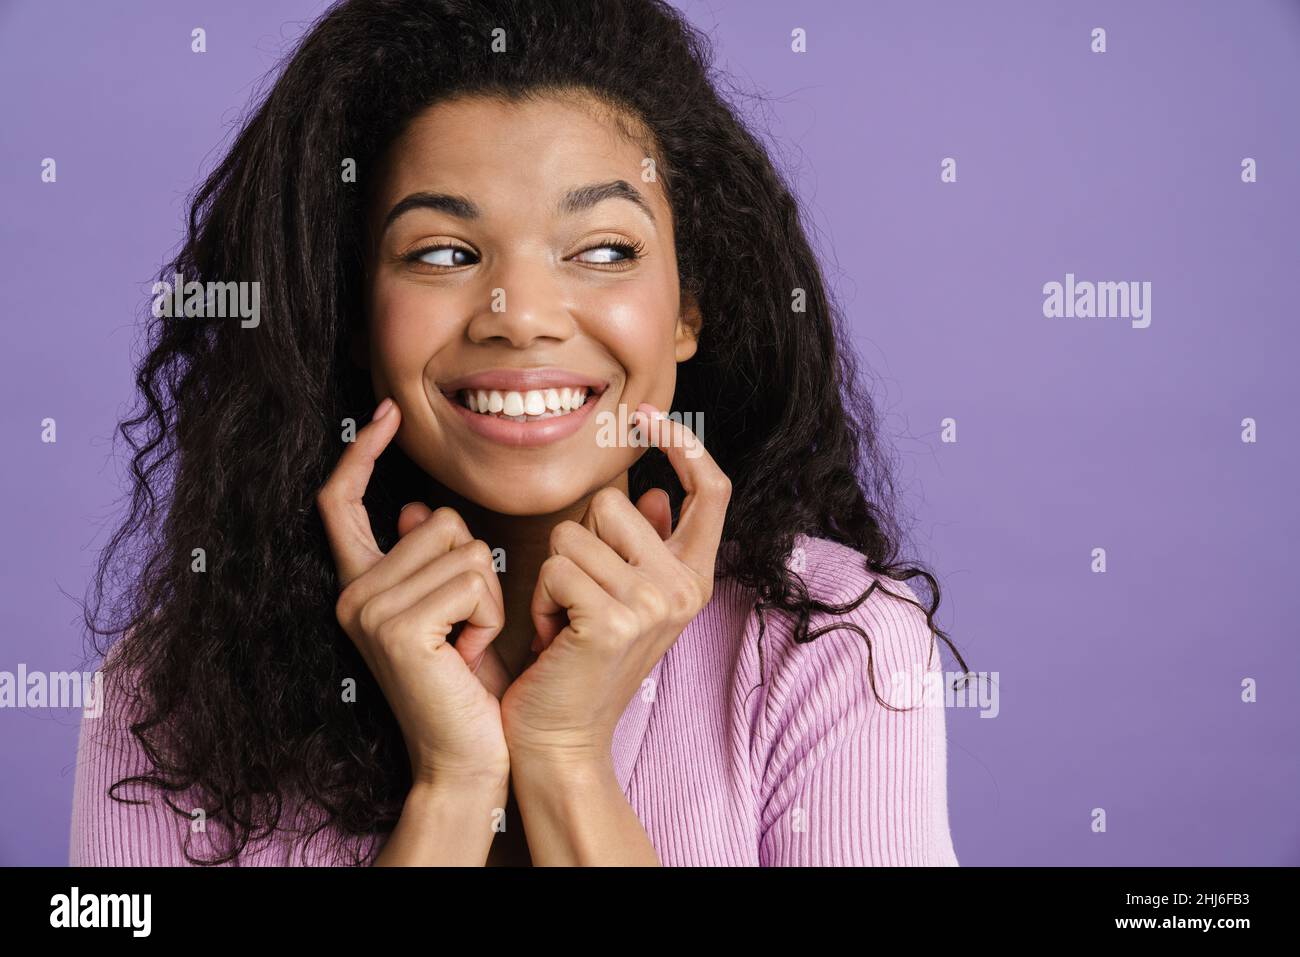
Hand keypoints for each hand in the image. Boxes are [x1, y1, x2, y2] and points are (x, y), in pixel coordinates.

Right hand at [317, 398, 510, 789]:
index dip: (361, 452)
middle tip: (464, 628)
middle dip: (475, 568)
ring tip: (467, 644)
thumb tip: (408, 509)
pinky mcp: (398, 626)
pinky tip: (469, 655)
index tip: (386, 413)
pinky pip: (474, 579)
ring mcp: (368, 609)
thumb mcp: (450, 612)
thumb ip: (424, 562)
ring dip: (487, 596)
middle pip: (436, 518)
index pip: (341, 501)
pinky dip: (489, 616)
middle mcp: (352, 593)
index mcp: (359, 586)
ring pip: (463, 546)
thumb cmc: (468, 685)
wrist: (468, 758)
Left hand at [499, 403, 731, 767]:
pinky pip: (555, 566)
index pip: (713, 490)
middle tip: (578, 599)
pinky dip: (541, 597)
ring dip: (553, 574)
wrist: (561, 738)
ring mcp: (654, 604)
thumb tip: (652, 493)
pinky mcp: (613, 619)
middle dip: (578, 540)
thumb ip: (643, 545)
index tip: (646, 417)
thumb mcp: (622, 599)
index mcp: (694, 577)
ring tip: (564, 621)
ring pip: (575, 532)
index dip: (684, 444)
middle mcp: (685, 588)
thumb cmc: (579, 662)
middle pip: (614, 501)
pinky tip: (553, 635)